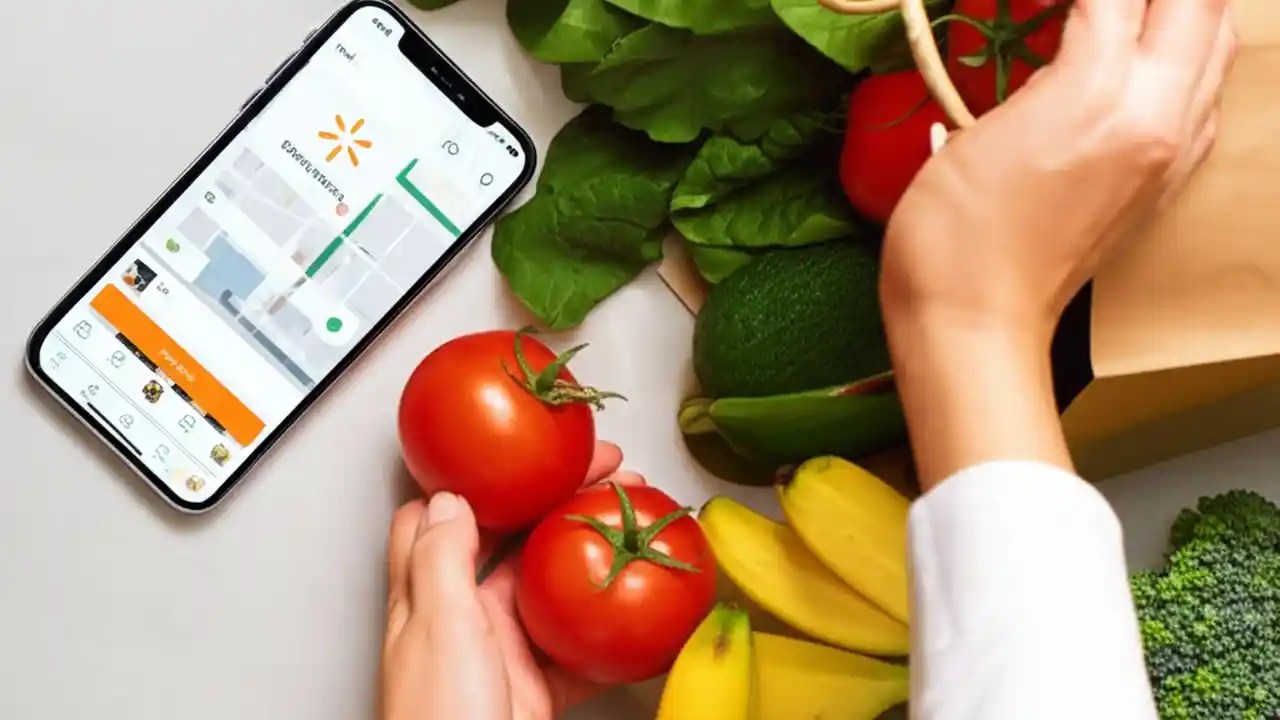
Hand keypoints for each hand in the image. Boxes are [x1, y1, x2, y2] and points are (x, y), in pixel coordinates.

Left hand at [380, 441, 642, 719]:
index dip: (480, 476)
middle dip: (557, 501)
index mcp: (426, 596)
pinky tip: (641, 605)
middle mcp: (461, 617)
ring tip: (637, 519)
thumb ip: (443, 561)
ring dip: (593, 552)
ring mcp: (501, 651)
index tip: (525, 447)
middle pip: (512, 542)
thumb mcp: (440, 630)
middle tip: (607, 470)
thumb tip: (447, 496)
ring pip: (551, 587)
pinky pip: (579, 648)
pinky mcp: (534, 688)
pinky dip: (611, 627)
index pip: (441, 516)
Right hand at [881, 0, 1235, 485]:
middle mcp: (1161, 119)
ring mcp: (1171, 155)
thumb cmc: (953, 236)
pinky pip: (1206, 95)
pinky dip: (1180, 59)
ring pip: (1216, 42)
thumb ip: (1047, 63)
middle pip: (1196, 3)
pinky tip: (1133, 67)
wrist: (973, 325)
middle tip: (1090, 6)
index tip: (1041, 4)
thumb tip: (1074, 23)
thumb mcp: (983, 127)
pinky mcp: (1165, 184)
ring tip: (1115, 17)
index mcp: (1107, 97)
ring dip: (1173, 12)